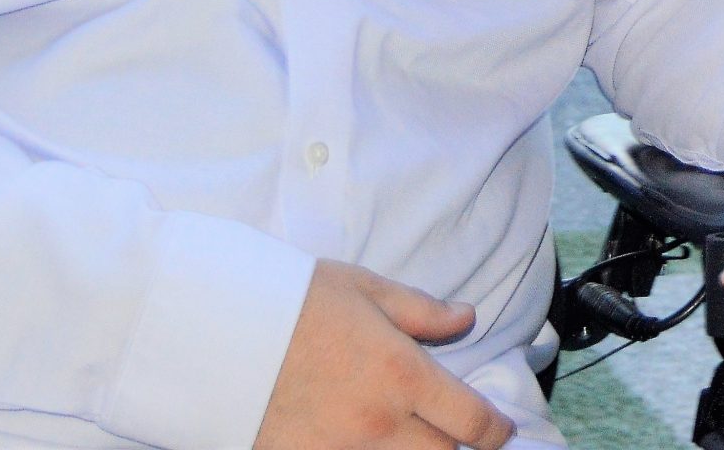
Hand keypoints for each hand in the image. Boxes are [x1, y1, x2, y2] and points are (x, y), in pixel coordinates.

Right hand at [255, 258, 513, 449]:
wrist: (222, 331)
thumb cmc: (297, 301)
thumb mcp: (368, 289)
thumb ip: (423, 311)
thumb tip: (466, 317)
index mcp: (401, 375)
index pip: (468, 421)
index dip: (494, 431)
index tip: (501, 430)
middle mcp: (377, 425)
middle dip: (456, 446)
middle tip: (457, 433)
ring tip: (416, 436)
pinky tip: (371, 445)